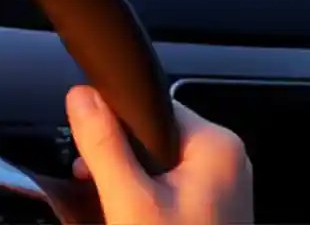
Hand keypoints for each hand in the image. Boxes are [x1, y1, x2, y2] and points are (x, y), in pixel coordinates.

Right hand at [66, 85, 252, 224]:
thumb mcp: (130, 201)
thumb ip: (105, 145)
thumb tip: (82, 96)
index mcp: (215, 145)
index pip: (151, 107)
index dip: (114, 127)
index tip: (91, 155)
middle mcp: (226, 161)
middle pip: (152, 136)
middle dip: (118, 161)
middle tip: (99, 191)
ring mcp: (221, 189)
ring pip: (157, 166)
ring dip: (128, 184)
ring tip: (114, 212)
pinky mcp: (211, 212)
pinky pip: (169, 190)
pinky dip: (145, 202)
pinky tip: (130, 221)